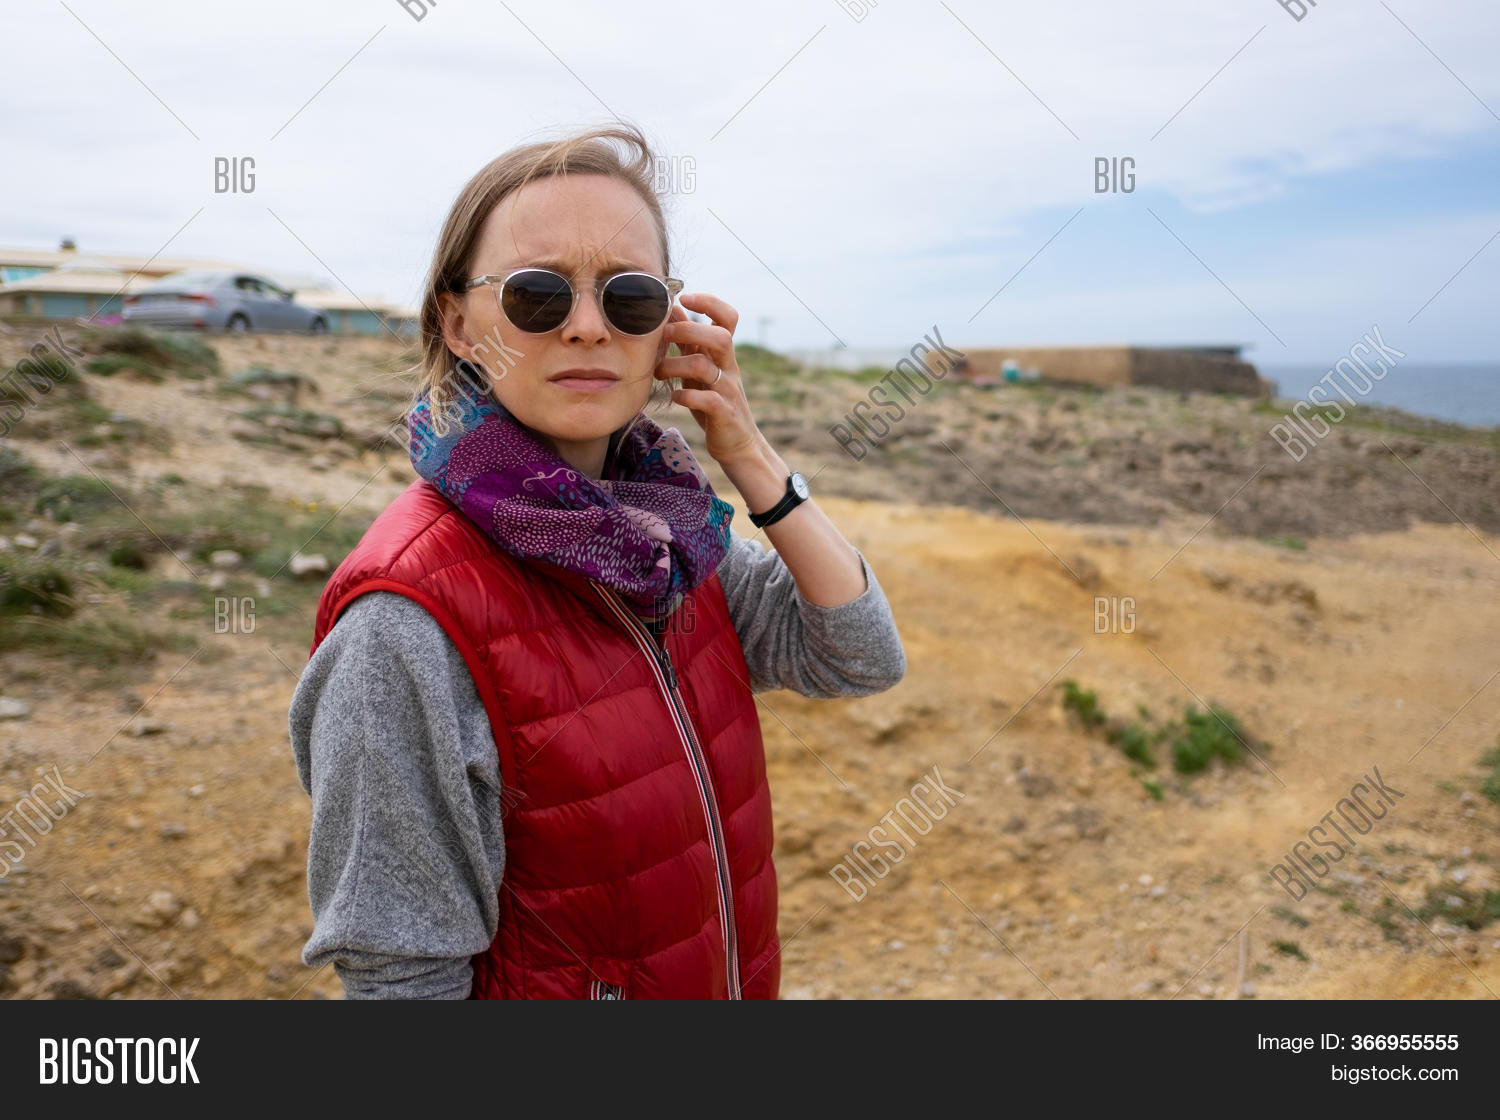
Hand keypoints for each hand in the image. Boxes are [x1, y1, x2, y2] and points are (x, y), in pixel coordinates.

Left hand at [655, 292, 764, 466]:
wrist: (737, 442)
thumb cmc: (713, 400)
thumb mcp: (701, 366)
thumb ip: (689, 340)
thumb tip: (674, 308)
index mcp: (723, 353)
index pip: (728, 317)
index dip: (709, 302)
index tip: (684, 298)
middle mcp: (728, 367)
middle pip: (719, 337)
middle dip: (688, 330)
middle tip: (664, 335)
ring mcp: (727, 390)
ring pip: (705, 367)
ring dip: (675, 365)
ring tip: (659, 372)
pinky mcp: (724, 413)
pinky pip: (706, 399)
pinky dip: (685, 396)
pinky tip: (675, 397)